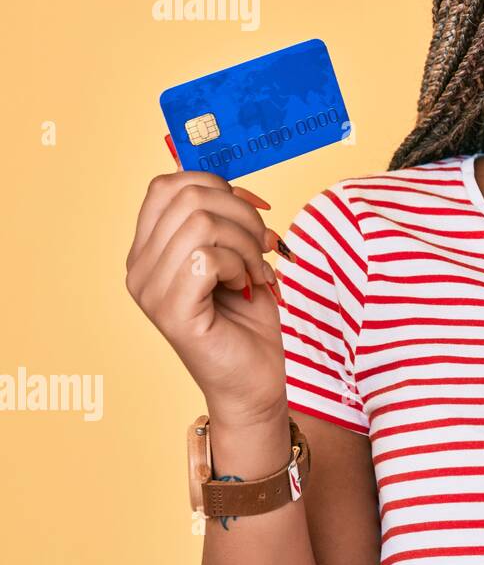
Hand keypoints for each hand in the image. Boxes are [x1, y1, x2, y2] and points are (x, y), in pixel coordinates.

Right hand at [124, 169, 290, 425]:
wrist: (254, 380)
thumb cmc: (248, 318)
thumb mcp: (237, 254)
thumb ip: (225, 218)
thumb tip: (236, 185)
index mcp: (148, 250)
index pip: (166, 186)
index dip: (216, 185)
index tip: (252, 209)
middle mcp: (139, 269)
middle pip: (188, 197)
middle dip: (241, 212)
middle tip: (262, 244)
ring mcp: (150, 291)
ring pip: (201, 223)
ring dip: (245, 242)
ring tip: (257, 270)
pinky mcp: (172, 312)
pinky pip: (208, 257)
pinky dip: (242, 265)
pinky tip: (249, 287)